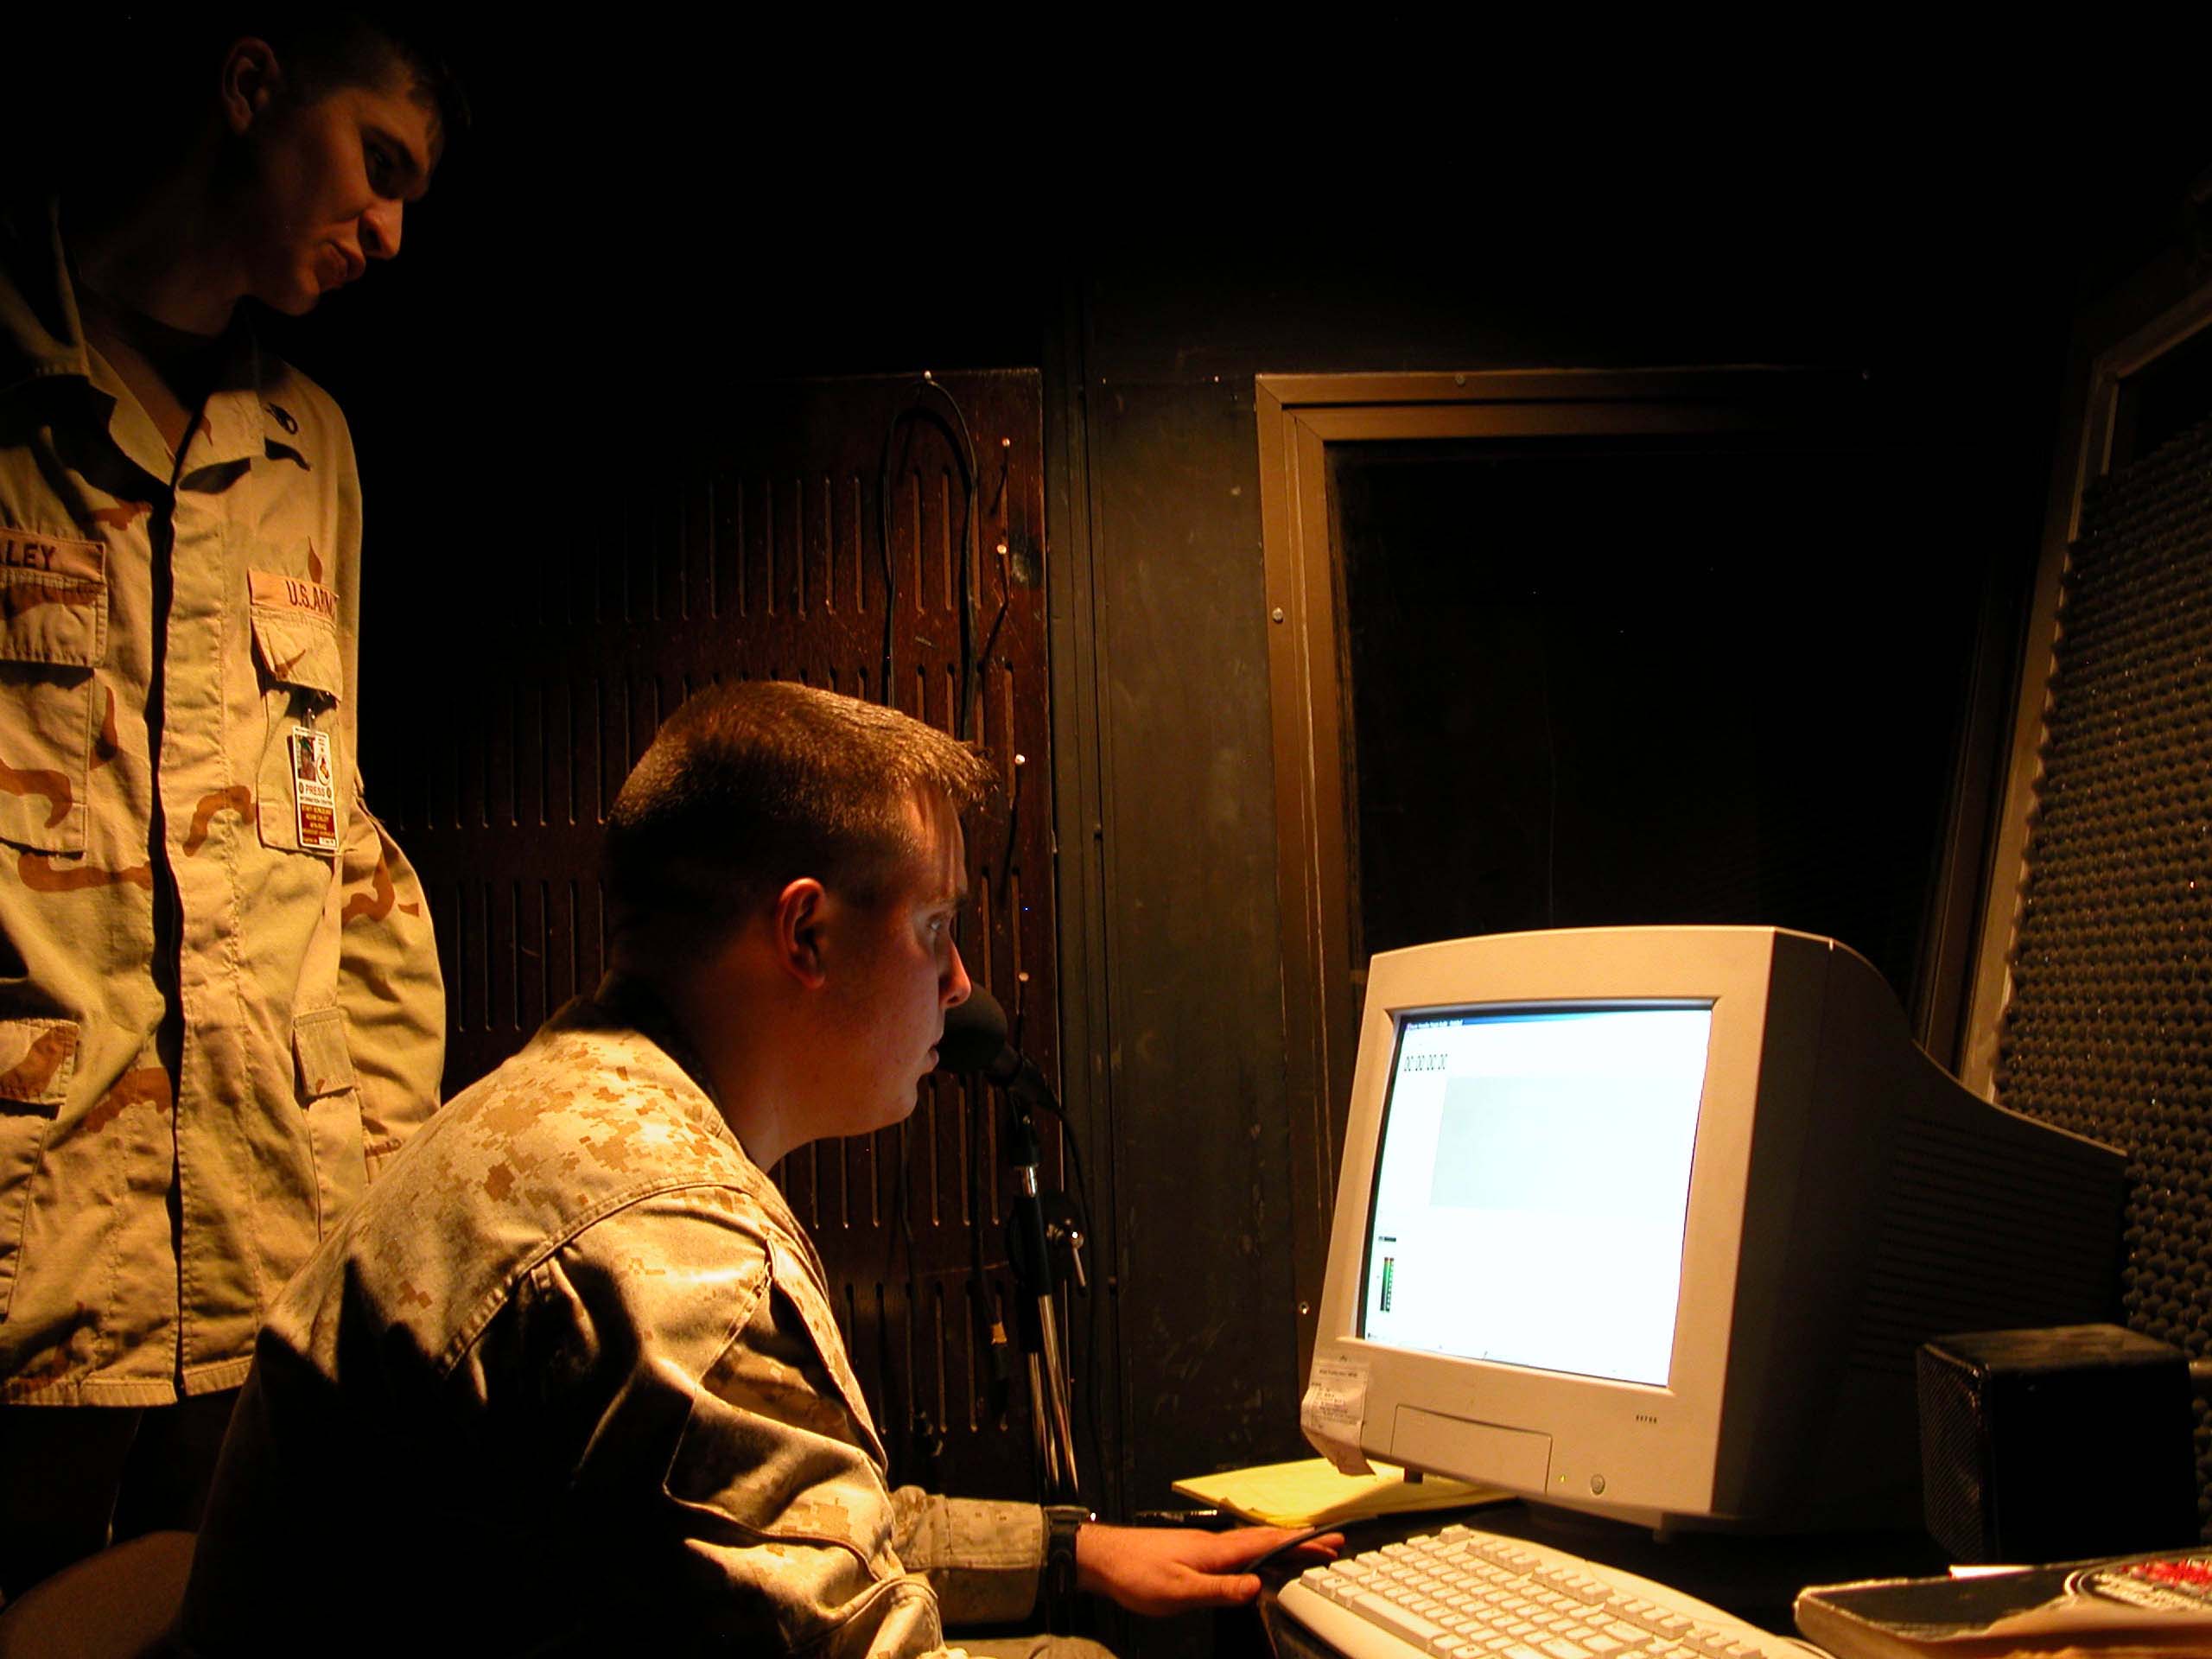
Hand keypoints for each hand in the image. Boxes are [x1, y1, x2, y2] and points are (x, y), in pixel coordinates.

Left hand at [1074, 1523, 1343, 1616]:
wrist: (1103, 1559)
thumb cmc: (1136, 1573)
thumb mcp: (1178, 1590)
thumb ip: (1218, 1589)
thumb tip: (1256, 1586)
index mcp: (1217, 1550)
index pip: (1268, 1543)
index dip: (1301, 1544)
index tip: (1331, 1542)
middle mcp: (1215, 1544)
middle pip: (1267, 1541)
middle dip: (1300, 1543)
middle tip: (1332, 1546)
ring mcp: (1205, 1548)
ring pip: (1253, 1545)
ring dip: (1282, 1548)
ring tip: (1306, 1553)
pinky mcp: (1195, 1555)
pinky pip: (1238, 1552)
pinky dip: (1259, 1554)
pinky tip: (1259, 1564)